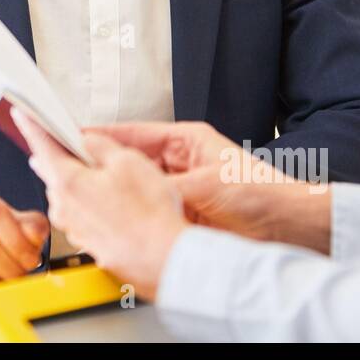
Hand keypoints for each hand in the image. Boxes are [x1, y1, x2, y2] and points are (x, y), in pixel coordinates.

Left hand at [15, 112, 188, 300]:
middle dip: (62, 156)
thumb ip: (101, 146)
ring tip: (113, 184)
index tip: (21, 115)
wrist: (164, 259)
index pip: (41, 145)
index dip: (31, 126)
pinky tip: (116, 207)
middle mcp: (63, 207)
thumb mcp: (128, 162)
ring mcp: (72, 228)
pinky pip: (80, 215)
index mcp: (68, 182)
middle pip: (53, 171)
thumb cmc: (150, 215)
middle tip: (82, 147)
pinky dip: (91, 206)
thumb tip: (86, 139)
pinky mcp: (85, 243)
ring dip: (81, 184)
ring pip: (68, 195)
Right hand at [88, 121, 331, 252]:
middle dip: (100, 166)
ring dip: (116, 192)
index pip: (132, 134)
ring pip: (135, 187)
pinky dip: (132, 214)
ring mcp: (180, 188)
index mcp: (185, 140)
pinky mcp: (183, 213)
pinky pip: (149, 210)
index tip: (69, 136)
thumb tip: (130, 188)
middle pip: (128, 161)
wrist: (291, 225)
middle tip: (69, 170)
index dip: (99, 136)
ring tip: (87, 195)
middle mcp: (179, 162)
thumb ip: (164, 186)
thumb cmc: (262, 192)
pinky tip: (115, 218)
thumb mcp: (205, 185)